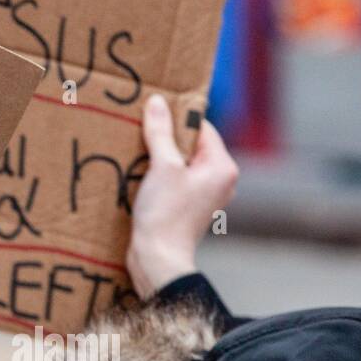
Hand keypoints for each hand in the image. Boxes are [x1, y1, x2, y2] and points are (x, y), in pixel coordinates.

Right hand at [127, 94, 238, 298]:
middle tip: (140, 131)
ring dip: (161, 157)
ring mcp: (207, 195)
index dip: (176, 118)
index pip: (201, 127)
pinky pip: (178, 180)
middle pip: (192, 145)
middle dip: (166, 138)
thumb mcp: (162, 166)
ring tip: (139, 154)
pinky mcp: (191, 207)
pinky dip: (161, 174)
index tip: (151, 111)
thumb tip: (158, 102)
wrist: (159, 258)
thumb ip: (160, 132)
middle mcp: (221, 180)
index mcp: (222, 167)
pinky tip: (141, 175)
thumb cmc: (165, 213)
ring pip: (183, 163)